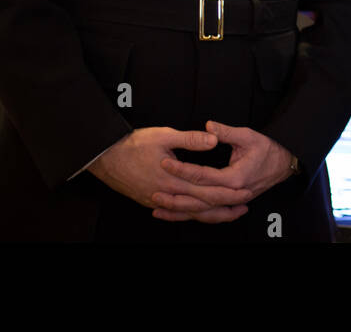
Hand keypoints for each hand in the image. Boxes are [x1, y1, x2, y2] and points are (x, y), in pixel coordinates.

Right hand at [88, 126, 251, 222]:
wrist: (104, 157)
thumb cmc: (133, 145)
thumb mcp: (164, 136)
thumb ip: (191, 140)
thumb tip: (214, 139)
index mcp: (174, 179)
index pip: (208, 191)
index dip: (228, 193)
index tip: (245, 191)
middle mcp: (167, 194)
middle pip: (202, 207)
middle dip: (226, 207)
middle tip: (245, 205)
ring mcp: (157, 200)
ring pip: (189, 213)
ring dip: (211, 214)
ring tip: (229, 213)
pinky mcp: (150, 201)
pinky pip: (175, 213)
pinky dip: (190, 215)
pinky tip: (198, 214)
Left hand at [151, 121, 295, 222]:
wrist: (283, 164)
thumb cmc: (267, 149)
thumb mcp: (248, 136)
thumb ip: (226, 132)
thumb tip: (208, 127)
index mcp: (236, 177)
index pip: (203, 176)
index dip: (183, 169)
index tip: (165, 161)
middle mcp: (233, 194)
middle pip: (200, 200)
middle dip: (176, 197)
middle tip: (155, 191)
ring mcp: (232, 202)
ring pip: (202, 212)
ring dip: (180, 212)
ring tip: (157, 209)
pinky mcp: (230, 204)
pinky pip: (208, 214)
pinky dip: (191, 215)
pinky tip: (175, 214)